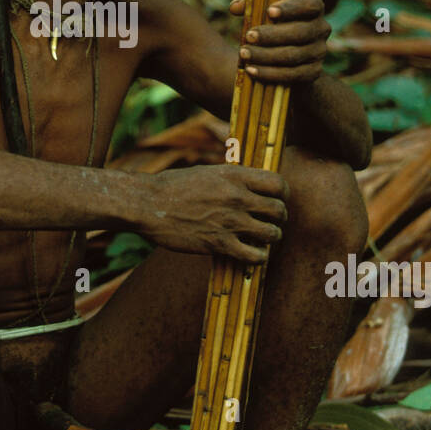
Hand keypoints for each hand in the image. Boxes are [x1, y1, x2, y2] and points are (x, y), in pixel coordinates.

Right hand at [141, 165, 288, 262]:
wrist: (147, 204)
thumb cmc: (173, 186)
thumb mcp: (207, 172)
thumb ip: (231, 178)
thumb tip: (249, 184)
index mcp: (234, 175)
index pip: (278, 183)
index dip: (283, 193)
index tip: (278, 199)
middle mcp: (237, 197)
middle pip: (279, 210)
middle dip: (279, 218)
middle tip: (271, 222)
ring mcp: (230, 221)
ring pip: (272, 234)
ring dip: (271, 238)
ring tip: (263, 239)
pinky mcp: (219, 244)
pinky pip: (255, 255)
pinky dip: (259, 257)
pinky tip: (252, 254)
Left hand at [229, 0, 329, 84]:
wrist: (287, 58)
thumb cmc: (272, 24)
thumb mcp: (261, 10)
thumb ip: (248, 4)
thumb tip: (234, 7)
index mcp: (314, 7)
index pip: (311, 4)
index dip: (292, 8)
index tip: (269, 11)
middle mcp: (322, 28)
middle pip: (301, 32)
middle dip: (272, 35)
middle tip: (249, 36)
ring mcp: (319, 51)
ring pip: (294, 55)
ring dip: (266, 55)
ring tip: (244, 54)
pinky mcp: (313, 72)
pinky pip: (292, 75)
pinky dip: (270, 73)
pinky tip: (251, 70)